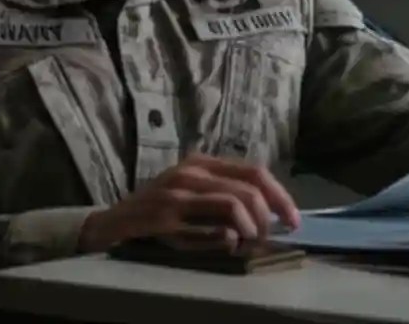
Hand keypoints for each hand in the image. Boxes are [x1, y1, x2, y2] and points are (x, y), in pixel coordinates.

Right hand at [79, 154, 300, 252]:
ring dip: (250, 229)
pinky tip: (227, 246)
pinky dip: (226, 239)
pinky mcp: (166, 218)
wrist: (114, 221)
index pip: (255, 173)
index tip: (293, 220)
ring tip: (248, 244)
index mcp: (203, 163)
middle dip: (267, 217)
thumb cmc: (160, 208)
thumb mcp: (193, 193)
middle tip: (267, 238)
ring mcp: (178, 194)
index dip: (280, 196)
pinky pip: (209, 227)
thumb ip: (226, 194)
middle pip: (249, 189)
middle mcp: (192, 172)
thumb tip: (270, 213)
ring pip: (233, 204)